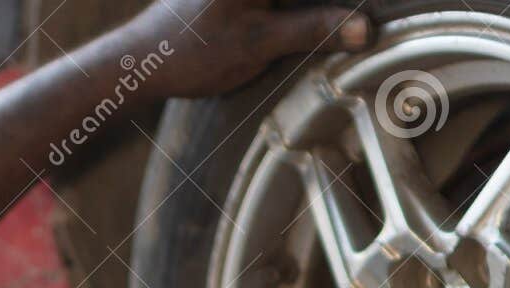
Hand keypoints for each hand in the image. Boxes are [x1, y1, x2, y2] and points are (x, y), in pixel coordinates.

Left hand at [122, 1, 371, 99]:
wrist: (142, 60)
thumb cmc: (194, 51)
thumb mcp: (260, 43)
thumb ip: (314, 29)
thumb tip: (365, 29)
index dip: (347, 4)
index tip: (367, 19)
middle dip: (333, 10)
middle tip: (360, 30)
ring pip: (294, 3)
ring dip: (316, 14)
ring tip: (345, 30)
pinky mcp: (242, 2)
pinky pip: (281, 4)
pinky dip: (301, 14)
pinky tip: (321, 26)